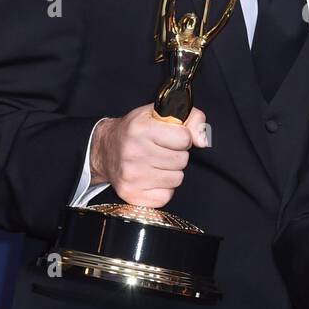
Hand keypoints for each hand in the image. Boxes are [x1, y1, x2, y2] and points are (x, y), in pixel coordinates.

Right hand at [89, 105, 209, 207]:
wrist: (105, 150)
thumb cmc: (137, 130)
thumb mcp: (161, 112)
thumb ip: (191, 118)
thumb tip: (203, 141)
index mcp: (141, 128)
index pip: (184, 138)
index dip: (182, 137)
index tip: (171, 137)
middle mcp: (133, 152)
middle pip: (182, 160)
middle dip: (177, 155)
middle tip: (162, 151)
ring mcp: (132, 176)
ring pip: (177, 179)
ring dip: (171, 172)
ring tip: (156, 163)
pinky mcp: (131, 195)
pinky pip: (166, 196)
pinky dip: (163, 188)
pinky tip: (151, 177)